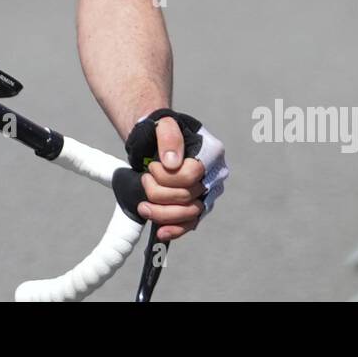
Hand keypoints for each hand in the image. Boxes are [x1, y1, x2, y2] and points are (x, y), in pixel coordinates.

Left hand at [125, 109, 228, 243]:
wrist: (157, 141)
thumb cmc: (162, 131)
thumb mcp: (164, 124)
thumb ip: (169, 138)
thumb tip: (172, 163)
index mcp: (212, 153)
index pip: (192, 175)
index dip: (167, 176)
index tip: (152, 168)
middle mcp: (214, 175)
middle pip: (188, 196)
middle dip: (159, 194)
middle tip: (143, 183)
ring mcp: (207, 192)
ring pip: (189, 213)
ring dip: (162, 214)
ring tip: (143, 207)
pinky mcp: (197, 205)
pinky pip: (190, 223)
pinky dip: (175, 229)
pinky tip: (160, 232)